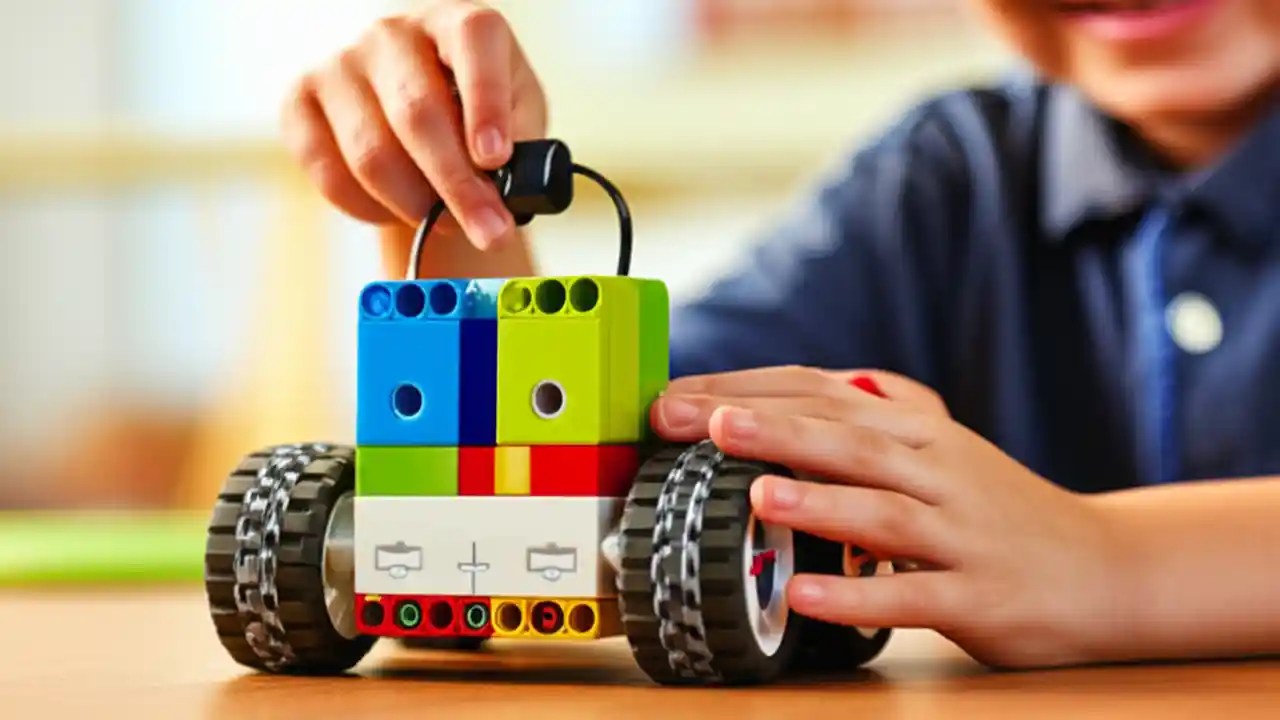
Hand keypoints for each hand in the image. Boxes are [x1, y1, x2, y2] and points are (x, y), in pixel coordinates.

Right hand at [281, 1, 546, 247]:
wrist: (419, 119)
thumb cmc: (476, 115)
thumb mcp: (516, 116)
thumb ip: (522, 145)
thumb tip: (508, 191)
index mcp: (455, 22)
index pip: (471, 40)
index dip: (485, 100)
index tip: (495, 158)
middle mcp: (392, 33)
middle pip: (417, 113)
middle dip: (457, 185)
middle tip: (489, 231)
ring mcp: (339, 64)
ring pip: (372, 153)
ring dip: (415, 205)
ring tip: (446, 222)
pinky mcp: (299, 102)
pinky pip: (330, 174)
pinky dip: (370, 210)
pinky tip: (398, 210)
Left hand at [651, 366, 1125, 668]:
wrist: (1106, 568)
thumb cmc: (999, 507)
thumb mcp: (939, 445)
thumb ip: (872, 411)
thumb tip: (792, 387)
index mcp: (918, 431)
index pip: (822, 395)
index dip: (747, 392)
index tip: (676, 398)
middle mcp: (937, 471)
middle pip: (846, 441)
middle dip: (768, 429)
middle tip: (695, 422)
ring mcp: (960, 534)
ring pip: (882, 510)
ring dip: (816, 503)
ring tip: (754, 496)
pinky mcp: (978, 596)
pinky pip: (912, 595)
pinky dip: (858, 597)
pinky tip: (806, 598)